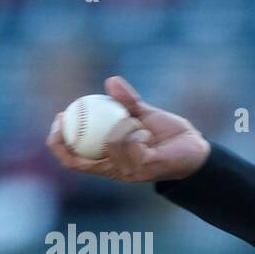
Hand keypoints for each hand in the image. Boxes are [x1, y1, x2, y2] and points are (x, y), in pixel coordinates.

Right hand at [46, 76, 209, 182]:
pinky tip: (147, 133)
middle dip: (63, 140)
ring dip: (122, 125)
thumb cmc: (167, 135)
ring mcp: (128, 172)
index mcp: (109, 160)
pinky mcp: (144, 168)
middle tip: (64, 115)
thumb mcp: (143, 114)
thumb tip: (111, 81)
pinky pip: (130, 143)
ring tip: (137, 123)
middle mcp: (114, 170)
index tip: (59, 116)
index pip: (73, 159)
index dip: (58, 142)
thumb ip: (127, 101)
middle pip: (76, 162)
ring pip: (110, 143)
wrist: (196, 148)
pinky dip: (136, 130)